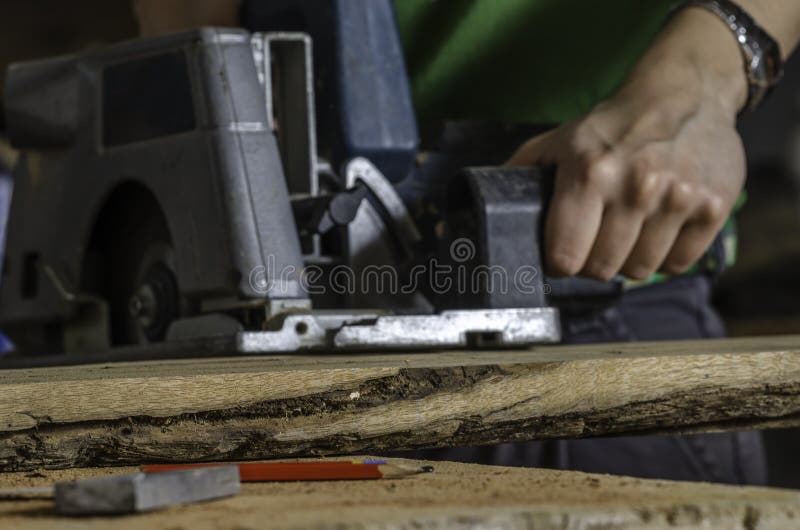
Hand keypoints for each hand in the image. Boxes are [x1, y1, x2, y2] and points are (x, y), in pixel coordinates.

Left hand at [507, 8, 748, 280]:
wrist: (684, 94)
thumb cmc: (611, 125)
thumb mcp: (556, 141)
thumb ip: (515, 177)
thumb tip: (468, 216)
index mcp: (589, 172)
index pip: (565, 257)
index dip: (559, 261)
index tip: (562, 253)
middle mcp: (635, 187)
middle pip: (602, 270)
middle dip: (593, 263)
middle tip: (595, 241)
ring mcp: (678, 198)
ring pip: (640, 272)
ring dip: (629, 260)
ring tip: (627, 231)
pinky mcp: (713, 208)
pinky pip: (678, 263)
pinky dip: (666, 255)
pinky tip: (658, 228)